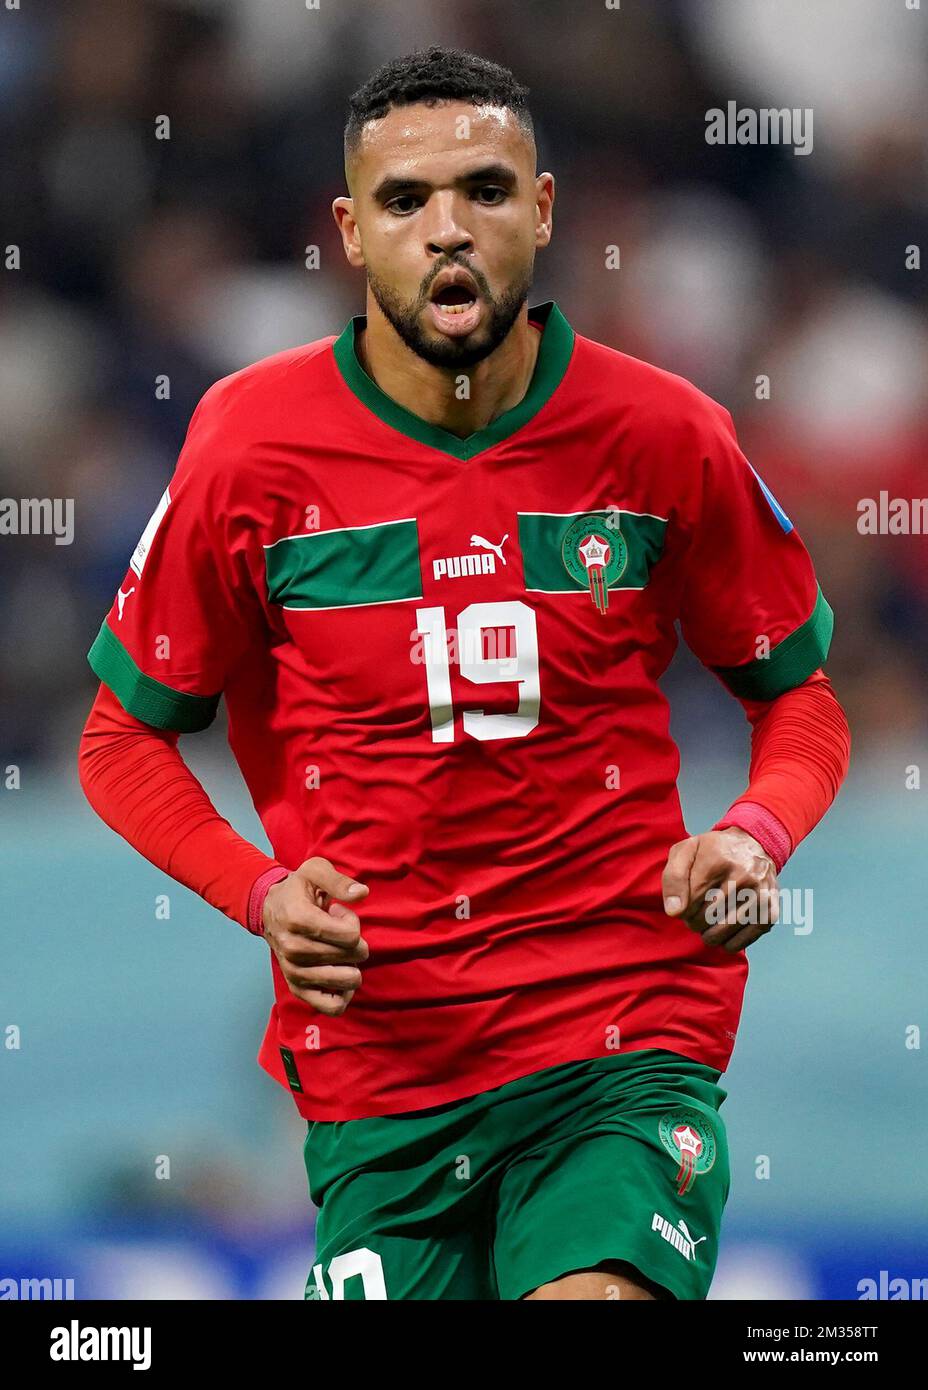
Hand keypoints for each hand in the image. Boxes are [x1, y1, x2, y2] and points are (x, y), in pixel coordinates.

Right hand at [262, 856, 369, 1015]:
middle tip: (335, 930)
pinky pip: (332, 1006)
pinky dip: (345, 995)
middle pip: (351, 956)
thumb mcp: (315, 871)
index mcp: (298, 919)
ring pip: (346, 980)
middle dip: (354, 942)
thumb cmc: (298, 889)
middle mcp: (293, 949)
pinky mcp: (298, 988)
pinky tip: (343, 976)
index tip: (337, 913)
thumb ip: (339, 881)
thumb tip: (362, 894)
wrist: (270, 910)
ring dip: (352, 964)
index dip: (352, 923)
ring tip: (336, 950)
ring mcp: (295, 972)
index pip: (350, 936)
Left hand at [661, 827, 778, 952]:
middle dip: (694, 921)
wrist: (755, 845)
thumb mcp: (686, 851)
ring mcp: (760, 896)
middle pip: (706, 918)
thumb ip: (673, 878)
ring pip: (722, 933)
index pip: (691, 901)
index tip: (686, 903)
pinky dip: (728, 943)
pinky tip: (724, 930)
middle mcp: (743, 877)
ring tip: (708, 922)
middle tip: (697, 912)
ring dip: (709, 934)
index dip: (683, 908)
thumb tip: (674, 912)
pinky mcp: (770, 913)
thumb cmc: (714, 851)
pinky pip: (741, 942)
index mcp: (719, 861)